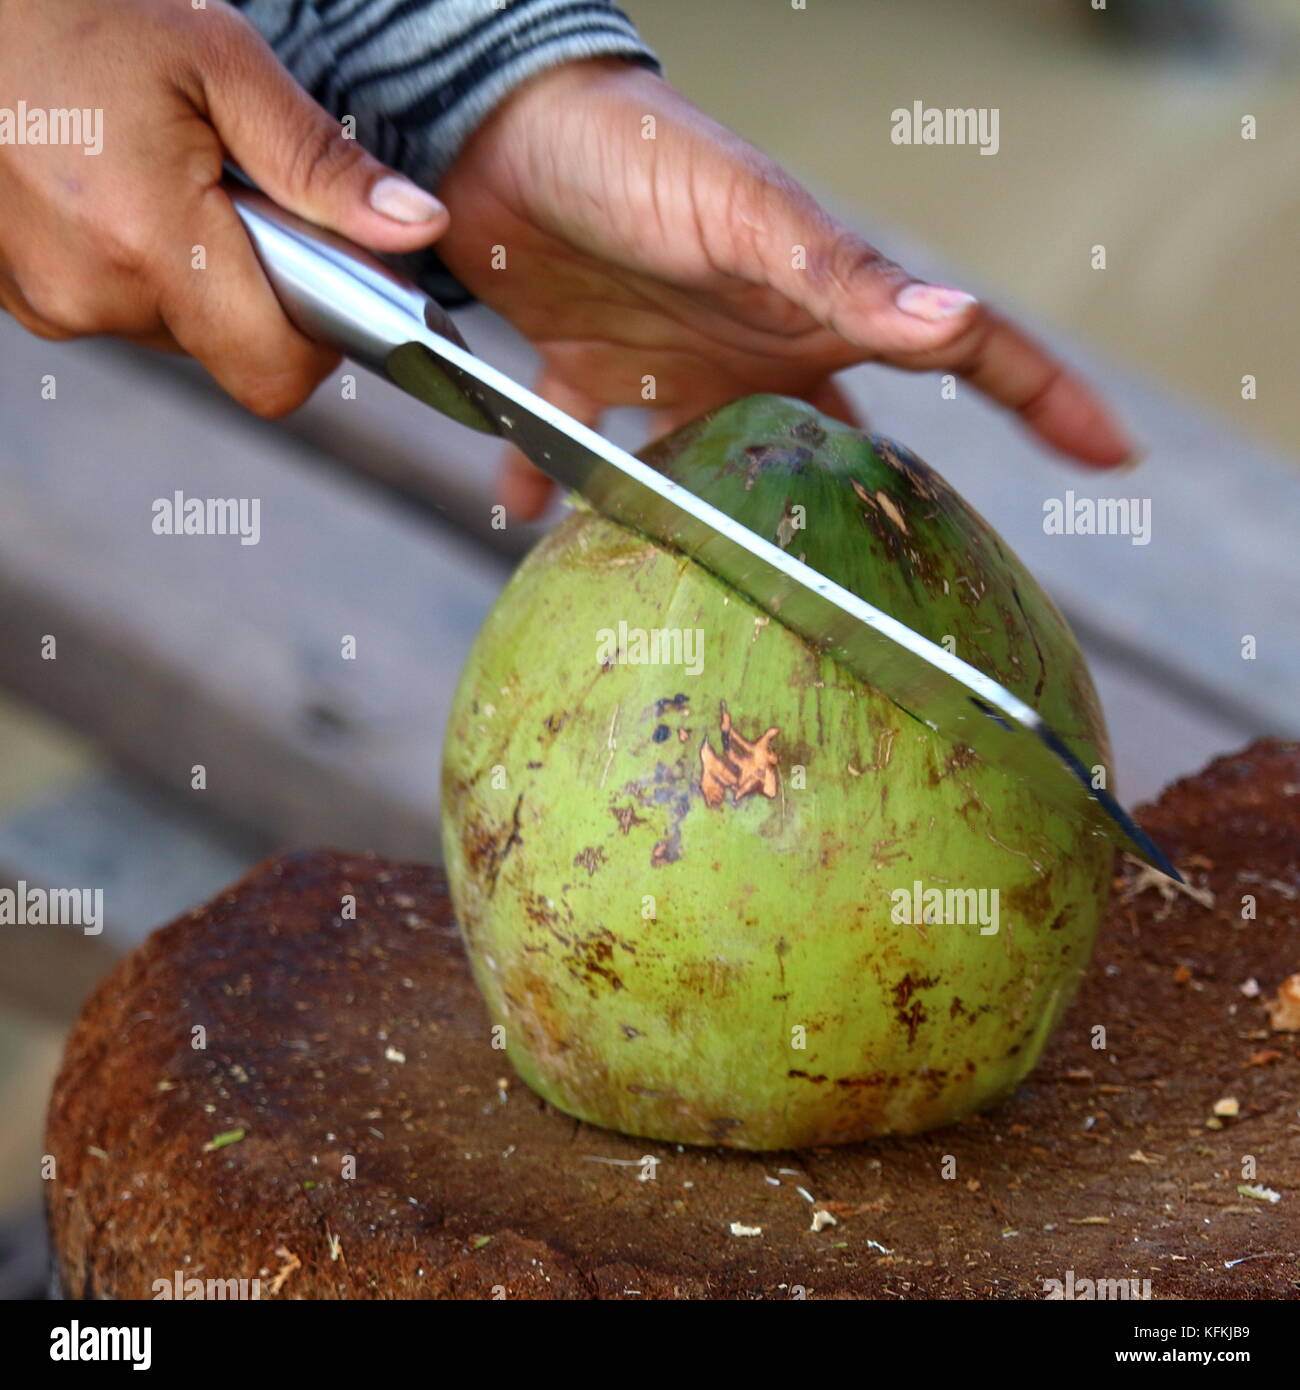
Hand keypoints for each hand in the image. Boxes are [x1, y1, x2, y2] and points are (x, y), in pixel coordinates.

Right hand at [0, 0, 446, 415]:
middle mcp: (91, 294)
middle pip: (230, 351)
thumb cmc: (72, 10)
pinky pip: (117, 307)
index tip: (323, 278)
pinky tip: (116, 191)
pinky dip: (138, 264)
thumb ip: (322, 163)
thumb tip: (419, 226)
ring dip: (193, 273)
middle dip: (255, 288)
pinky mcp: (16, 296)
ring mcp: (45, 302)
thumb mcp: (219, 62)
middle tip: (231, 193)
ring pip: (175, 330)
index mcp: (150, 243)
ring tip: (160, 177)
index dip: (318, 342)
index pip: (274, 374)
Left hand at [435, 59, 1134, 517]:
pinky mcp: (592, 370)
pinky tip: (533, 516)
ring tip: (720, 594)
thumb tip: (955, 320)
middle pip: (843, 437)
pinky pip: (584, 448)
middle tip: (906, 583)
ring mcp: (680, 365)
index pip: (958, 350)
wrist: (501, 125)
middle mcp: (762, 345)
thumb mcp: (739, 212)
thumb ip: (834, 275)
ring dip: (715, 522)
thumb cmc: (628, 149)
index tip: (1115, 455)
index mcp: (821, 302)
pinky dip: (560, 485)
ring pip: (717, 466)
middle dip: (875, 503)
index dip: (1043, 397)